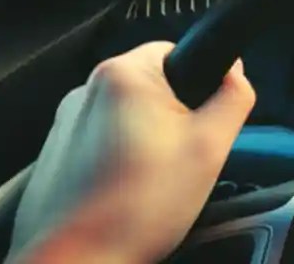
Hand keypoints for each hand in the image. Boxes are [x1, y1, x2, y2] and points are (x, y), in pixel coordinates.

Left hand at [9, 42, 254, 262]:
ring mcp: (66, 123)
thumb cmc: (137, 208)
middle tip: (182, 161)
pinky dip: (120, 163)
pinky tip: (128, 195)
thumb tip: (236, 73)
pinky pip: (103, 144)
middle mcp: (87, 89)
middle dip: (175, 120)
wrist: (76, 262)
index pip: (179, 50)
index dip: (202, 87)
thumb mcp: (210, 148)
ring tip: (152, 184)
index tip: (202, 125)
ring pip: (129, 118)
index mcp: (124, 74)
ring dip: (147, 143)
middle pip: (154, 87)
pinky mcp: (56, 154)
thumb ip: (234, 98)